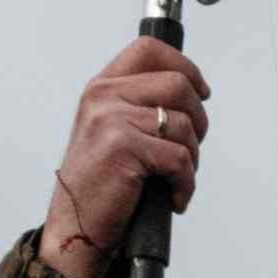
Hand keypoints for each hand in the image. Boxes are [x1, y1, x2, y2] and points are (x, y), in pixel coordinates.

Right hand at [40, 37, 208, 277]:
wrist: (76, 227)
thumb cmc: (102, 185)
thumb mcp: (115, 132)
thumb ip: (142, 106)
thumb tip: (193, 91)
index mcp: (102, 88)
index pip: (149, 50)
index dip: (186, 66)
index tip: (201, 92)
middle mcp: (103, 97)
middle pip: (178, 85)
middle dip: (198, 121)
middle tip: (189, 149)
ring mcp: (111, 119)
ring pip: (183, 124)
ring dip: (192, 158)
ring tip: (175, 178)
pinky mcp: (122, 147)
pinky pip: (180, 158)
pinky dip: (186, 184)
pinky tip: (174, 198)